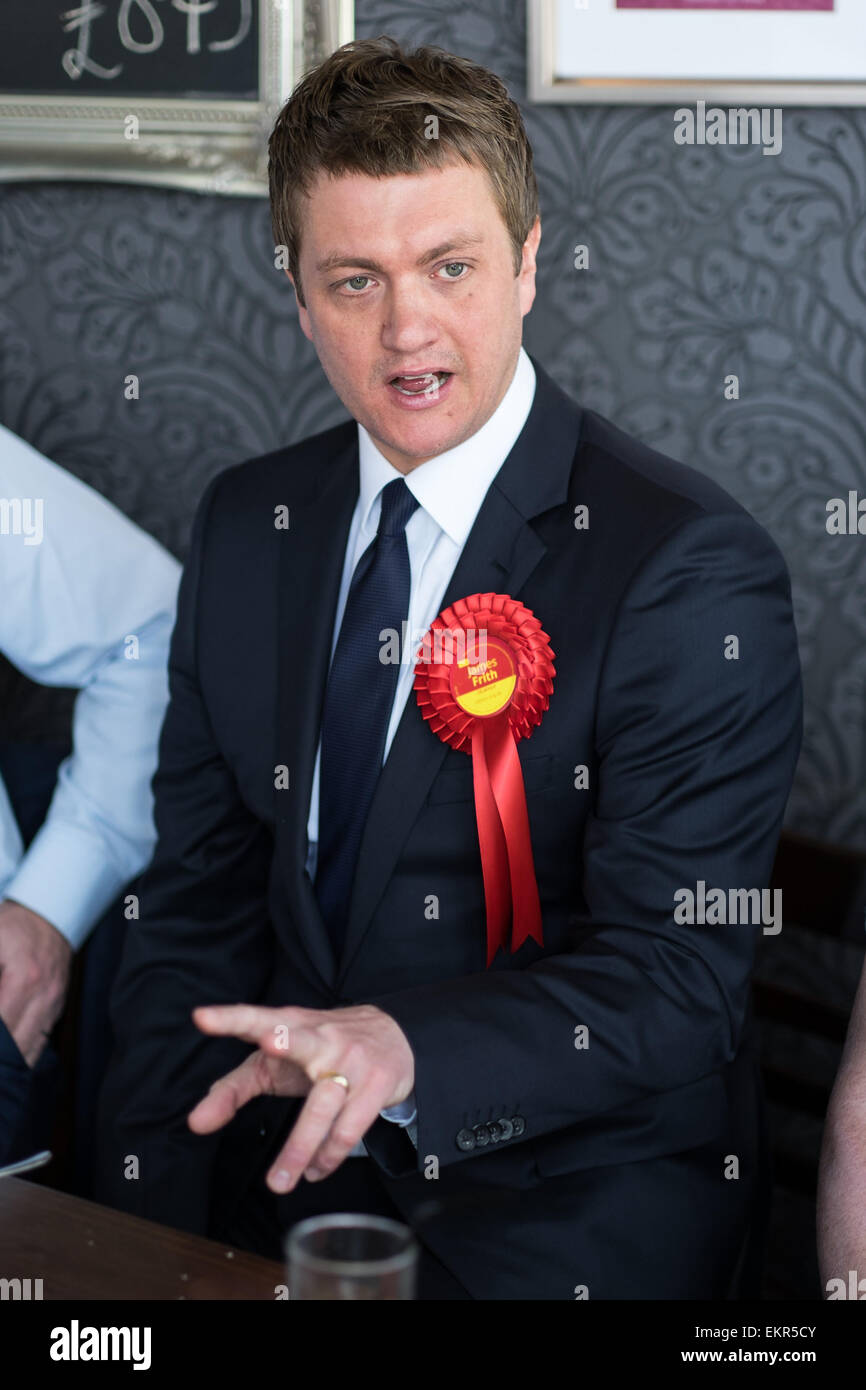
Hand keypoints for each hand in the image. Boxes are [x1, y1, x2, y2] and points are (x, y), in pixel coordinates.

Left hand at [0, 899, 72, 1066]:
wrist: (52, 911)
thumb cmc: (14, 925)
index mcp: (24, 980)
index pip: (1, 1027)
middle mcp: (44, 996)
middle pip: (17, 1045)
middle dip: (2, 1061)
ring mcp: (54, 1002)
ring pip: (32, 1049)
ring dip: (12, 1066)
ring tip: (0, 1077)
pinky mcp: (58, 1004)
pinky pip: (43, 1039)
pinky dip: (26, 1056)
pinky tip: (11, 1066)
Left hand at [188, 1002, 414, 1191]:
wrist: (395, 1034)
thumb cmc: (320, 1049)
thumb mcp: (274, 1063)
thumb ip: (232, 1091)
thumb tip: (195, 1124)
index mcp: (289, 1025)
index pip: (255, 1018)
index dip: (230, 1018)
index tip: (202, 1018)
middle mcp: (321, 1037)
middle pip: (300, 1042)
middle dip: (285, 1042)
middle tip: (269, 1047)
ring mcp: (352, 1060)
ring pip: (322, 1107)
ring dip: (299, 1149)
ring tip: (278, 1183)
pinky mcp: (376, 1084)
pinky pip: (349, 1128)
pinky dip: (328, 1156)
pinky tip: (315, 1170)